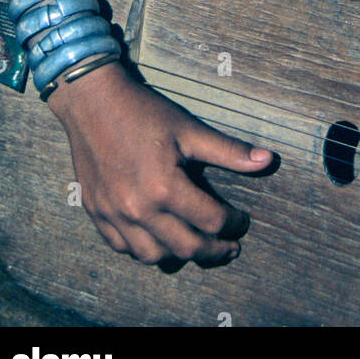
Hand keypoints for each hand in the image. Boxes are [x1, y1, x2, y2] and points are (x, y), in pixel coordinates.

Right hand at [48, 61, 272, 263]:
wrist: (92, 102)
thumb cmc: (143, 112)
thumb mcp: (189, 128)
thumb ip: (229, 151)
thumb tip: (267, 160)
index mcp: (165, 188)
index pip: (210, 221)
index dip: (233, 224)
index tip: (242, 221)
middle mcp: (138, 210)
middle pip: (185, 248)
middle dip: (214, 250)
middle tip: (230, 247)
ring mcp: (113, 215)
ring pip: (152, 257)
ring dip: (179, 255)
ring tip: (196, 244)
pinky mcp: (96, 214)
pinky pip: (123, 248)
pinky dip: (144, 249)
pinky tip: (158, 239)